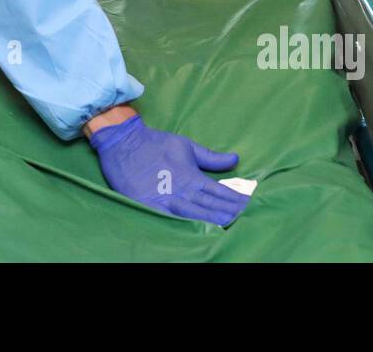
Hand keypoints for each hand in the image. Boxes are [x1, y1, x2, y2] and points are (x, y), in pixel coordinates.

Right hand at [89, 115, 248, 226]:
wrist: (122, 143)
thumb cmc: (155, 143)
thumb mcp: (186, 146)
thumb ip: (210, 157)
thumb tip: (235, 159)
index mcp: (192, 176)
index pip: (219, 191)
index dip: (236, 199)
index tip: (251, 204)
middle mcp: (182, 190)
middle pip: (211, 205)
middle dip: (229, 211)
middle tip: (249, 217)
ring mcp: (167, 200)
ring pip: (195, 214)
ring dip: (212, 219)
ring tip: (231, 223)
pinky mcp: (151, 206)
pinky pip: (171, 219)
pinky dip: (185, 224)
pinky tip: (197, 230)